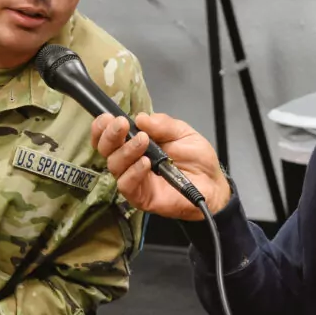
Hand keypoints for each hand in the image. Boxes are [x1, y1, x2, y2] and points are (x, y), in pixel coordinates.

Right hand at [90, 112, 230, 219]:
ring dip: (126, 150)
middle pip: (105, 149)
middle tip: (121, 125)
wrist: (213, 184)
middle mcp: (130, 161)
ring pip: (114, 166)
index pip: (109, 136)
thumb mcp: (182, 132)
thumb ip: (163, 124)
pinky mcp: (140, 197)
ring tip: (143, 141)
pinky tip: (145, 163)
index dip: (102, 127)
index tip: (108, 117)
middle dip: (110, 135)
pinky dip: (133, 172)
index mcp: (135, 143)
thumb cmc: (196, 159)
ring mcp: (134, 179)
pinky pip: (127, 185)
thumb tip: (140, 117)